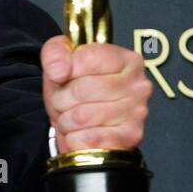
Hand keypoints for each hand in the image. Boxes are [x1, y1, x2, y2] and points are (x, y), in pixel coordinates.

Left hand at [41, 36, 151, 153]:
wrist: (80, 128)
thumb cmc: (74, 94)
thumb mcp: (59, 64)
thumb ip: (55, 52)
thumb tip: (58, 69)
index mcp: (126, 60)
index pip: (87, 58)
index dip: (65, 70)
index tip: (65, 77)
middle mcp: (138, 85)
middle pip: (81, 90)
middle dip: (62, 99)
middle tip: (66, 102)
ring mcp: (137, 112)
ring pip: (81, 117)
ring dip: (66, 121)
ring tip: (74, 117)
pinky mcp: (129, 137)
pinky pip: (85, 139)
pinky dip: (75, 138)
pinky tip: (83, 133)